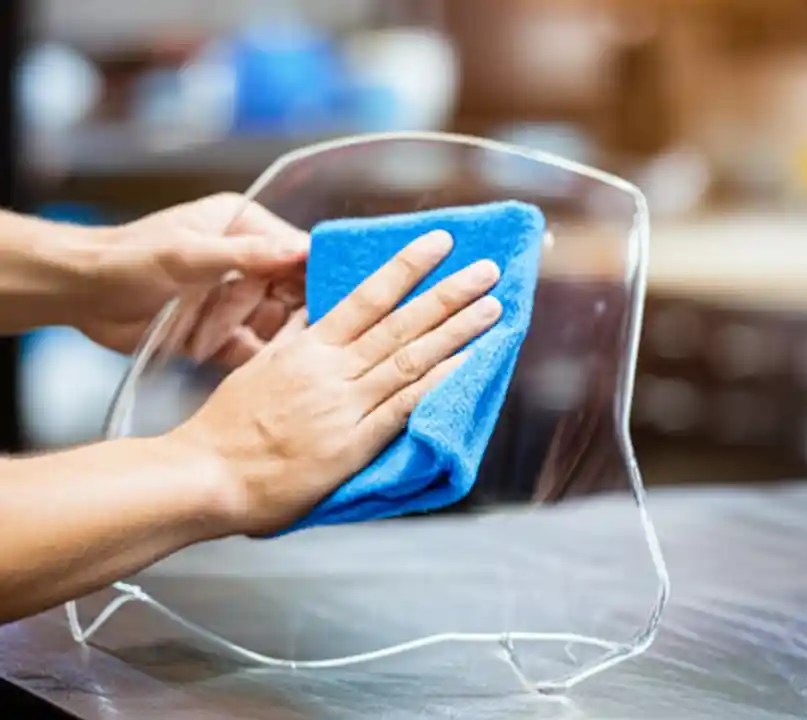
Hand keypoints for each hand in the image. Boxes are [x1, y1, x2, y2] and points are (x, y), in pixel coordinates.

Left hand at [74, 193, 307, 359]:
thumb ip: (246, 254)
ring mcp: (235, 297)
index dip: (320, 273)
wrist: (79, 295)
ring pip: (277, 325)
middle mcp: (247, 262)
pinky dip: (247, 357)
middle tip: (298, 333)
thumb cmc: (125, 259)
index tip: (339, 298)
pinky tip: (230, 354)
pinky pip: (252, 348)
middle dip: (294, 315)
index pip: (299, 250)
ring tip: (242, 339)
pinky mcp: (221, 330)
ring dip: (265, 338)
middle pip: (296, 292)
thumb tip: (299, 251)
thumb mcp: (187, 254)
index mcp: (244, 227)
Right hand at [171, 230, 502, 535]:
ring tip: (492, 308)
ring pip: (410, 359)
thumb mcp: (259, 367)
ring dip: (455, 331)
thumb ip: (294, 338)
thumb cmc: (227, 427)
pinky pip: (404, 407)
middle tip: (487, 269)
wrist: (207, 475)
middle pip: (400, 322)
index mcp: (308, 348)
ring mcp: (345, 406)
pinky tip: (468, 366)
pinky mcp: (354, 444)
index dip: (407, 267)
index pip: (367, 296)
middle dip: (448, 293)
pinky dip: (438, 384)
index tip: (439, 242)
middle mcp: (332, 370)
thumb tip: (316, 308)